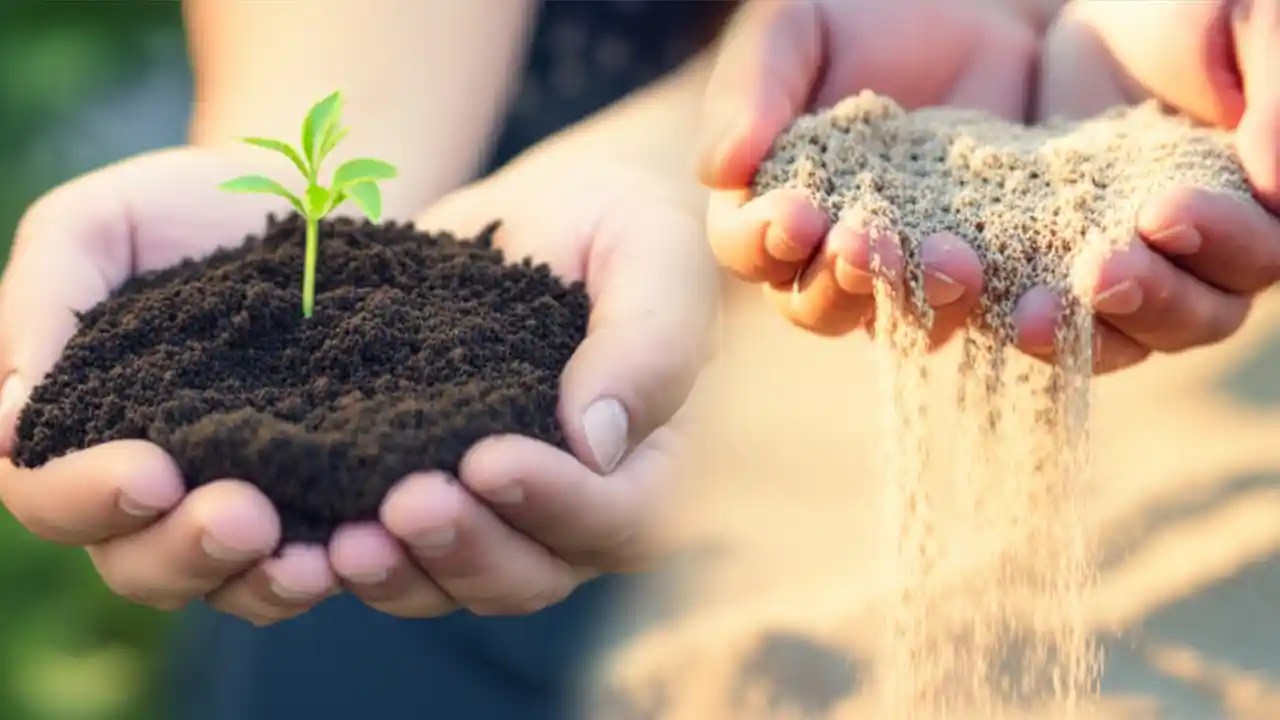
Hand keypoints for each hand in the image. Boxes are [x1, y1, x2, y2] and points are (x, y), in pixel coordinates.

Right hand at [0, 148, 340, 625]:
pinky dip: (328, 568)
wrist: (310, 196)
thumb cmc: (183, 209)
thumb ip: (40, 303)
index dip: (88, 496)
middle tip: (244, 515)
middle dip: (185, 549)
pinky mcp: (310, 502)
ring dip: (260, 581)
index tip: (151, 472)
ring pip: (224, 584)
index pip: (51, 495)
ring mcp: (229, 504)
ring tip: (310, 558)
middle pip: (136, 564)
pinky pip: (306, 563)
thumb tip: (6, 427)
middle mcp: (146, 489)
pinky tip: (357, 551)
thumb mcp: (96, 224)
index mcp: (74, 430)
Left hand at [322, 153, 718, 616]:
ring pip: (449, 581)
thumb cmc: (621, 228)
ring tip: (339, 543)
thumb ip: (645, 345)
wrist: (547, 212)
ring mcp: (490, 512)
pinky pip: (387, 546)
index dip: (555, 505)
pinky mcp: (416, 486)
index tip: (487, 461)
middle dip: (463, 549)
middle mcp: (569, 512)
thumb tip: (596, 444)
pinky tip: (295, 535)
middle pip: (527, 575)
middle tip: (404, 505)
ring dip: (397, 572)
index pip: (614, 519)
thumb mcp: (653, 258)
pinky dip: (340, 554)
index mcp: (646, 468)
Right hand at [697, 0, 1039, 337]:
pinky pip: (968, 309)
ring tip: (947, 264)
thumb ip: (750, 86)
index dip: (760, 241)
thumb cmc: (860, 17)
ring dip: (911, 302)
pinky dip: (980, 303)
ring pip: (887, 318)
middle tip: (860, 245)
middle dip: (833, 282)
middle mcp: (821, 254)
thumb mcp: (795, 28)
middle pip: (808, 304)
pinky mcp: (969, 269)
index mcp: (764, 202)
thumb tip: (715, 168)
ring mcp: (897, 271)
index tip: (793, 216)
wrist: (971, 12)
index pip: (743, 244)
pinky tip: (992, 271)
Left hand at [1023, 0, 1279, 372]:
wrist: (1097, 20)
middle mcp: (1205, 260)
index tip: (1163, 209)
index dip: (1220, 241)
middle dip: (1149, 297)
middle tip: (1098, 272)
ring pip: (1121, 334)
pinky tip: (989, 306)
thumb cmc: (1194, 12)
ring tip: (1031, 317)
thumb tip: (1279, 185)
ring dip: (1082, 331)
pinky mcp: (1055, 271)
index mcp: (1264, 208)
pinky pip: (1046, 315)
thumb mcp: (1244, 24)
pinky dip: (1017, 317)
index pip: (1261, 253)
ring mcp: (1129, 273)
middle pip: (1194, 315)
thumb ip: (1275, 98)